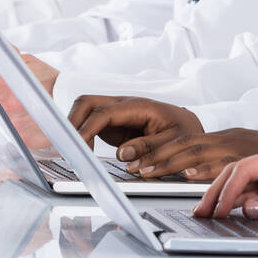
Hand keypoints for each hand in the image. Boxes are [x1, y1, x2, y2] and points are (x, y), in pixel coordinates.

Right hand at [67, 96, 208, 175]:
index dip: (87, 129)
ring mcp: (116, 113)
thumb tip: (124, 154)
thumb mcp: (174, 141)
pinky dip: (81, 135)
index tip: (79, 148)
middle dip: (73, 123)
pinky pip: (90, 124)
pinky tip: (82, 153)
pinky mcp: (112, 124)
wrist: (187, 127)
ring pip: (84, 111)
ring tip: (73, 153)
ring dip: (75, 128)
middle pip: (86, 103)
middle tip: (69, 149)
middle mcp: (124, 105)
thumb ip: (150, 147)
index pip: (104, 113)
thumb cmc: (183, 131)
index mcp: (139, 106)